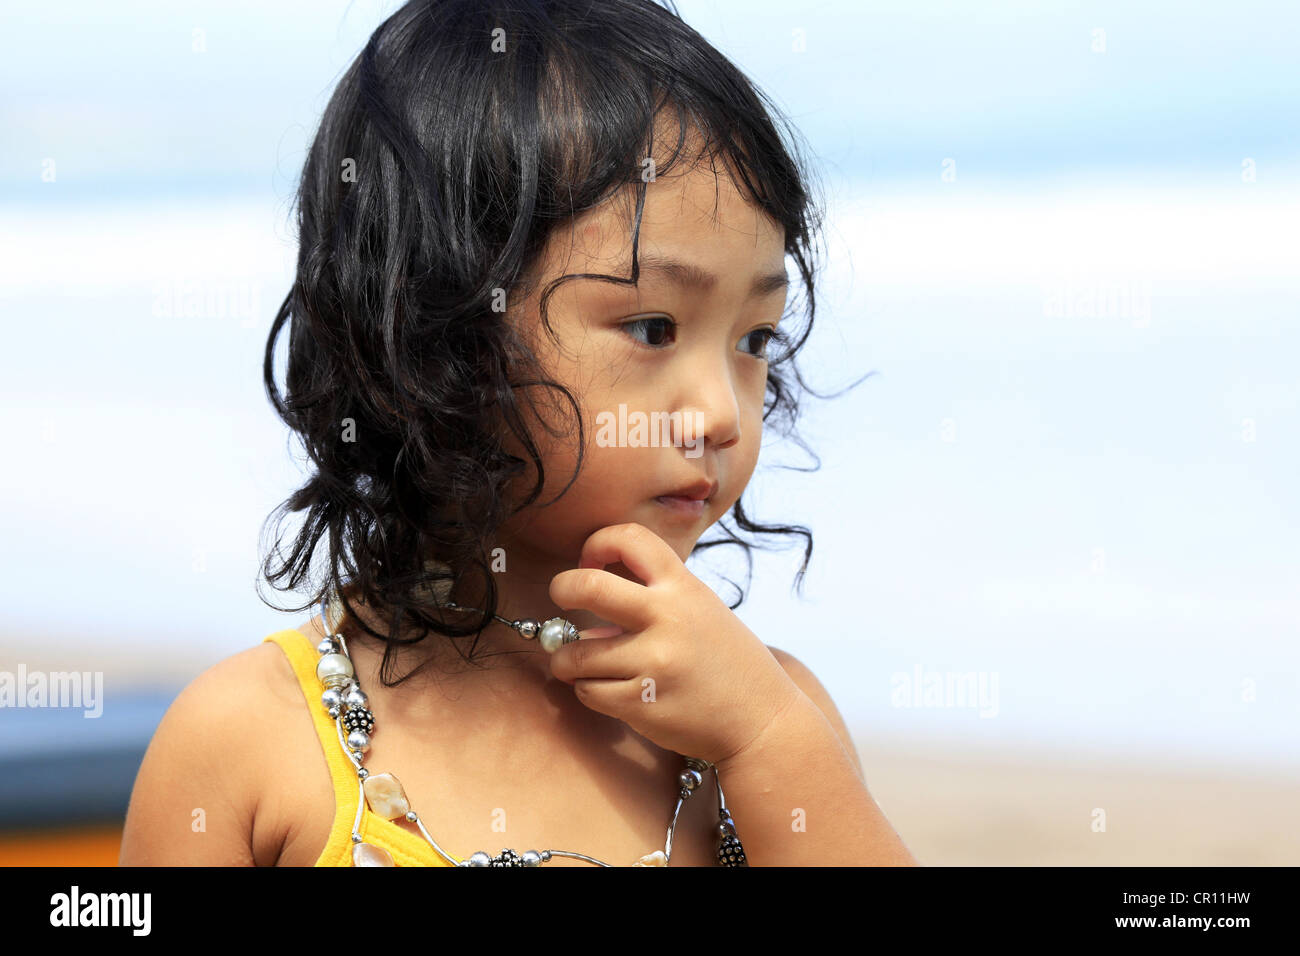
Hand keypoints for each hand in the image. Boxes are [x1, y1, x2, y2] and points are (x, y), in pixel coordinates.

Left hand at [547, 522, 805, 765]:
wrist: (762, 720)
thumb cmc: (726, 662)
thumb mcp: (702, 610)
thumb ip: (652, 598)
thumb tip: (585, 605)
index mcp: (683, 587)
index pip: (629, 538)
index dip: (598, 543)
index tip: (591, 562)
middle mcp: (667, 618)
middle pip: (586, 586)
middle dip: (561, 589)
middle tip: (561, 599)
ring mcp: (653, 663)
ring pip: (575, 653)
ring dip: (567, 659)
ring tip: (579, 663)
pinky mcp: (641, 704)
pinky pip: (588, 691)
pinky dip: (589, 690)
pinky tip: (609, 689)